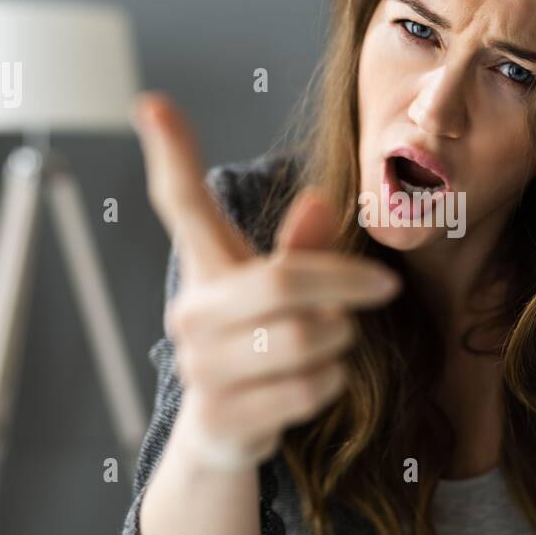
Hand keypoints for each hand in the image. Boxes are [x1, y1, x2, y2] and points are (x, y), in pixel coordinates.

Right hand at [132, 91, 400, 471]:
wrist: (223, 433)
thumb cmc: (259, 344)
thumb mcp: (280, 293)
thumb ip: (302, 248)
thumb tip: (320, 199)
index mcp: (205, 271)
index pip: (182, 206)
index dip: (170, 154)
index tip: (151, 101)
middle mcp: (191, 314)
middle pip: (282, 281)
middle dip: (346, 283)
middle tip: (384, 286)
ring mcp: (199, 368)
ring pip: (305, 339)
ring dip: (342, 338)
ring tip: (333, 340)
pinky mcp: (221, 418)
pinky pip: (308, 387)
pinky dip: (331, 381)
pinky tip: (316, 380)